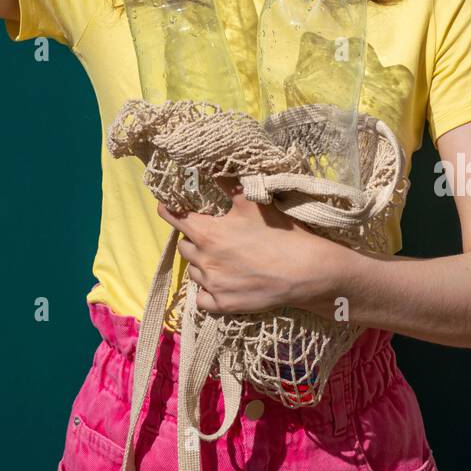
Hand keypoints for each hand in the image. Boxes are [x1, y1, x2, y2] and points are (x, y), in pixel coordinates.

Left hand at [156, 177, 353, 316]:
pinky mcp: (222, 305)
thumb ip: (228, 184)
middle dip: (193, 239)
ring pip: (193, 272)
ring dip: (201, 264)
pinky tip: (220, 283)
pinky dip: (206, 291)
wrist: (304, 271)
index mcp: (207, 232)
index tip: (165, 207)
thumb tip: (212, 165)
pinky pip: (202, 298)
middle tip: (210, 236)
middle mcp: (204, 259)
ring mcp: (212, 285)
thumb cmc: (279, 232)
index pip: (174, 217)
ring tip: (220, 259)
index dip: (169, 210)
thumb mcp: (253, 202)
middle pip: (184, 247)